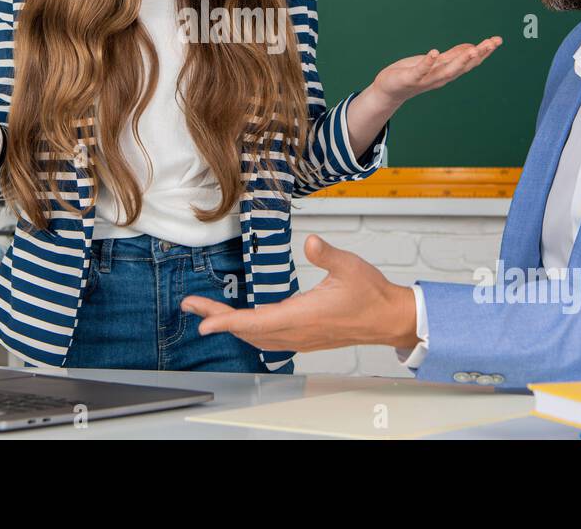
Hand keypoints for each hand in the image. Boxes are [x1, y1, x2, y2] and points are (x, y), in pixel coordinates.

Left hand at [180, 235, 418, 351]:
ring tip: (209, 313)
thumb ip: (327, 254)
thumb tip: (311, 243)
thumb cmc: (371, 294)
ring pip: (257, 337)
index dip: (226, 322)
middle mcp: (297, 332)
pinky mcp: (304, 337)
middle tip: (192, 307)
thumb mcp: (349, 266)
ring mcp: (300, 338)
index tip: (203, 323)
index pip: (256, 322)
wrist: (388, 318)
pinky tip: (243, 322)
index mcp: (303, 316)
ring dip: (231, 326)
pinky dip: (249, 330)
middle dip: (217, 319)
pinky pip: (269, 339)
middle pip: (248, 331)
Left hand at [371, 36, 501, 106]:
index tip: (497, 41)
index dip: (484, 52)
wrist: (389, 89)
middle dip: (478, 56)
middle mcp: (440, 78)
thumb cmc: (413, 73)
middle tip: (491, 44)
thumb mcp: (436, 63)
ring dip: (460, 61)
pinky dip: (428, 62)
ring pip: (447, 71)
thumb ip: (453, 55)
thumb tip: (472, 47)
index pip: (470, 63)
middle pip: (463, 67)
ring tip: (473, 49)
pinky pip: (420, 71)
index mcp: (447, 72)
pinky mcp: (410, 78)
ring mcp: (426, 79)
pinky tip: (434, 52)